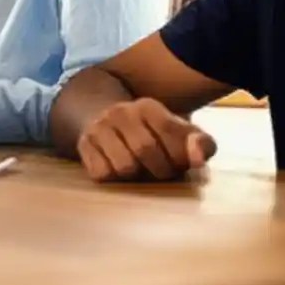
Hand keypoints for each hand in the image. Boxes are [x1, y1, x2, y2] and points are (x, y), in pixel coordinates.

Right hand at [76, 98, 216, 181]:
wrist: (105, 121)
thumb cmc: (152, 135)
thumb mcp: (180, 134)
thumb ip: (201, 144)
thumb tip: (197, 158)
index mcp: (148, 106)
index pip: (171, 134)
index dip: (179, 157)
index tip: (178, 162)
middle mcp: (121, 112)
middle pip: (146, 151)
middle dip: (159, 170)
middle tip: (161, 171)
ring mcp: (99, 128)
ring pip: (123, 166)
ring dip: (136, 177)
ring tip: (139, 169)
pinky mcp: (84, 145)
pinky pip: (102, 173)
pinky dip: (114, 179)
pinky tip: (118, 169)